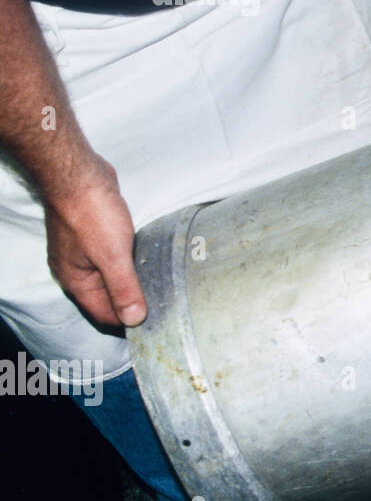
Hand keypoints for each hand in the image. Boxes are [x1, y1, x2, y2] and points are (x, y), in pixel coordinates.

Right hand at [43, 155, 146, 327]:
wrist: (80, 175)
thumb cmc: (91, 214)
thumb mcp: (112, 256)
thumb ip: (123, 288)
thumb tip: (135, 320)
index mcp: (76, 281)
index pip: (103, 315)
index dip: (127, 323)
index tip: (156, 325)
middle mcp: (77, 270)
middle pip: (107, 299)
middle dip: (131, 304)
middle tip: (165, 307)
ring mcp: (84, 252)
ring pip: (111, 277)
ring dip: (132, 283)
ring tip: (162, 287)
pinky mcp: (95, 235)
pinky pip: (114, 258)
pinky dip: (129, 263)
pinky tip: (148, 262)